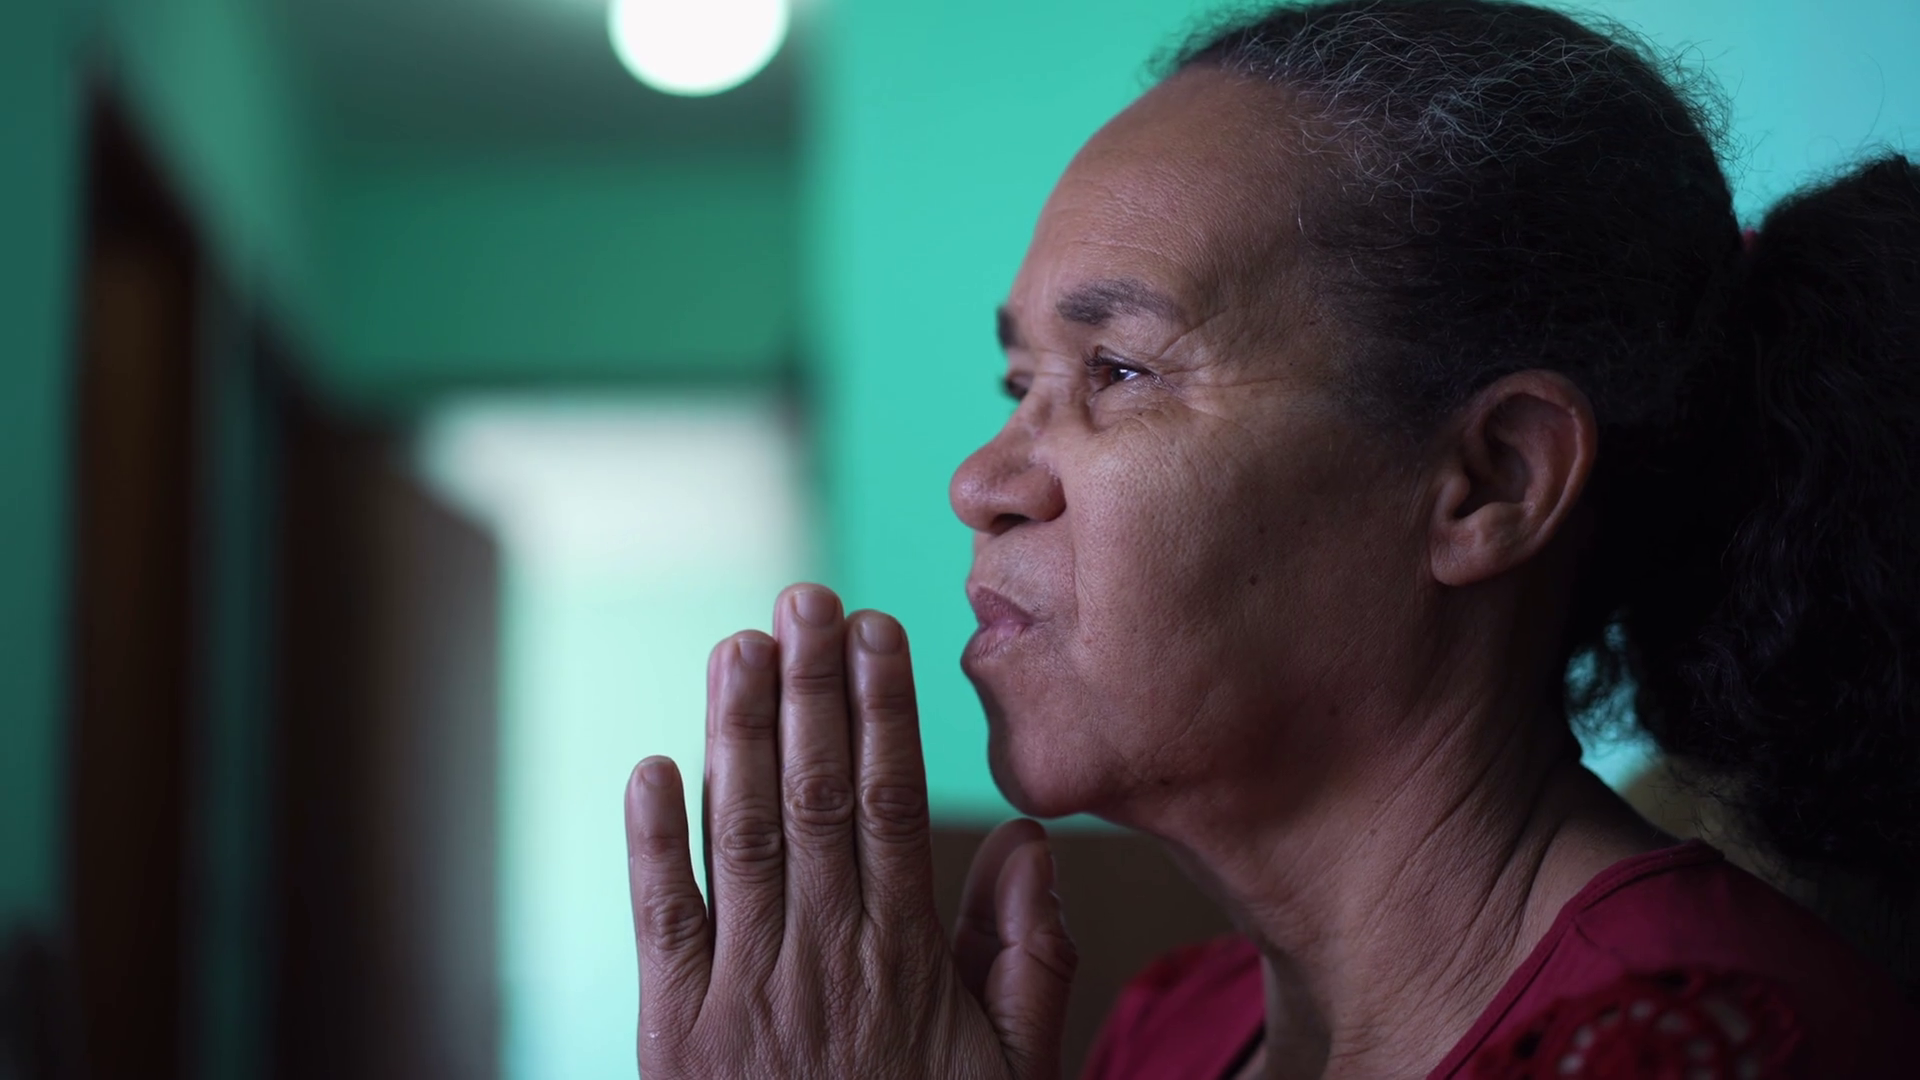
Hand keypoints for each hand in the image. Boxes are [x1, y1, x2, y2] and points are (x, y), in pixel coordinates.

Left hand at [624, 584, 1077, 1078]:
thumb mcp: (1016, 1071)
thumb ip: (1028, 958)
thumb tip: (1027, 839)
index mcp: (903, 954)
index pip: (889, 801)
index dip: (882, 709)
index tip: (879, 630)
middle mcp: (820, 951)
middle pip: (812, 793)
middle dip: (808, 688)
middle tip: (803, 597)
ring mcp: (741, 985)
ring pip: (740, 831)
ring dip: (736, 732)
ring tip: (736, 646)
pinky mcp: (673, 1025)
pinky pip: (661, 917)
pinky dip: (650, 840)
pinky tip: (650, 765)